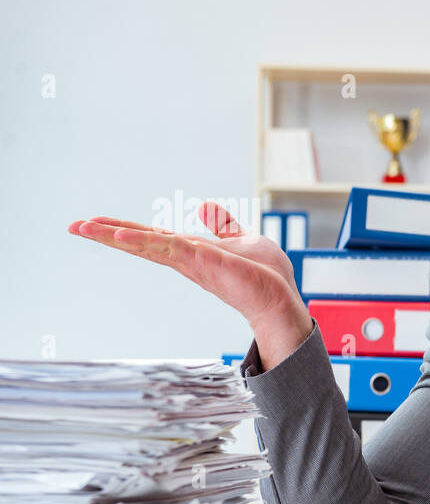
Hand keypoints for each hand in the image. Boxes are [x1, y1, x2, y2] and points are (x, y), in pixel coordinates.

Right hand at [68, 201, 304, 331]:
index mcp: (190, 252)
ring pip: (148, 245)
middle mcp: (185, 258)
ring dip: (118, 236)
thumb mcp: (241, 240)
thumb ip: (222, 227)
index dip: (122, 229)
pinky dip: (147, 242)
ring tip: (87, 228)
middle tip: (74, 226)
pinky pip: (171, 248)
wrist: (281, 296)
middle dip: (107, 234)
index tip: (93, 223)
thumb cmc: (265, 274)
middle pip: (140, 242)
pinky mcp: (204, 263)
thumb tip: (206, 207)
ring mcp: (192, 261)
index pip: (151, 237)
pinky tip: (124, 237)